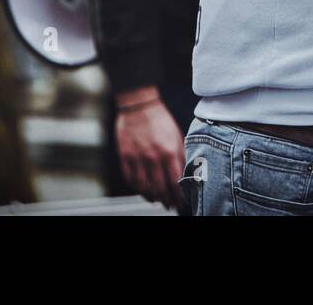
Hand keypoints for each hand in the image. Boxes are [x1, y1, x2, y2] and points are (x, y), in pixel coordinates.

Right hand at [114, 88, 185, 209]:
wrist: (139, 106)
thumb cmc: (160, 120)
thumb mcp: (177, 136)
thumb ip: (181, 155)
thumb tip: (186, 173)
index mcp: (168, 152)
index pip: (175, 183)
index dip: (179, 196)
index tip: (182, 202)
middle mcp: (153, 158)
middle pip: (160, 189)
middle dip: (167, 201)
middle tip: (171, 206)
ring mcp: (137, 158)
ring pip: (144, 188)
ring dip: (152, 198)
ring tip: (158, 201)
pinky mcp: (125, 157)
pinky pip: (131, 180)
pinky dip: (138, 189)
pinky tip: (144, 191)